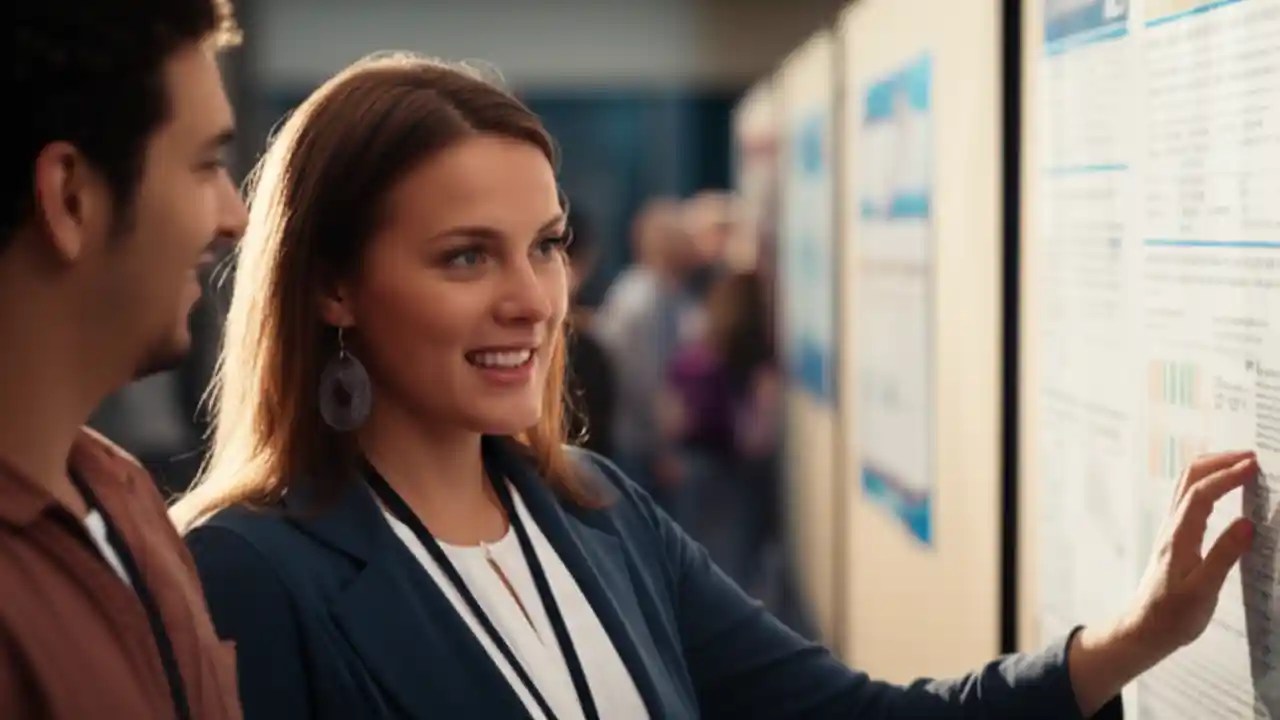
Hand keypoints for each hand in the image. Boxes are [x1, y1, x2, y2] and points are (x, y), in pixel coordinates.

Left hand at [1069, 450, 1257, 715]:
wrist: (1145, 628)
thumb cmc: (1172, 615)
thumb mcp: (1203, 591)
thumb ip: (1224, 556)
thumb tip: (1247, 524)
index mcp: (1179, 538)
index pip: (1201, 494)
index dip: (1226, 476)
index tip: (1253, 466)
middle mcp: (1172, 527)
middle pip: (1189, 479)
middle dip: (1219, 461)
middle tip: (1251, 457)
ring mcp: (1172, 530)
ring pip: (1186, 485)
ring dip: (1212, 468)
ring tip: (1242, 464)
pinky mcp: (1176, 537)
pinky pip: (1189, 499)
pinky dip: (1208, 483)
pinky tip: (1224, 487)